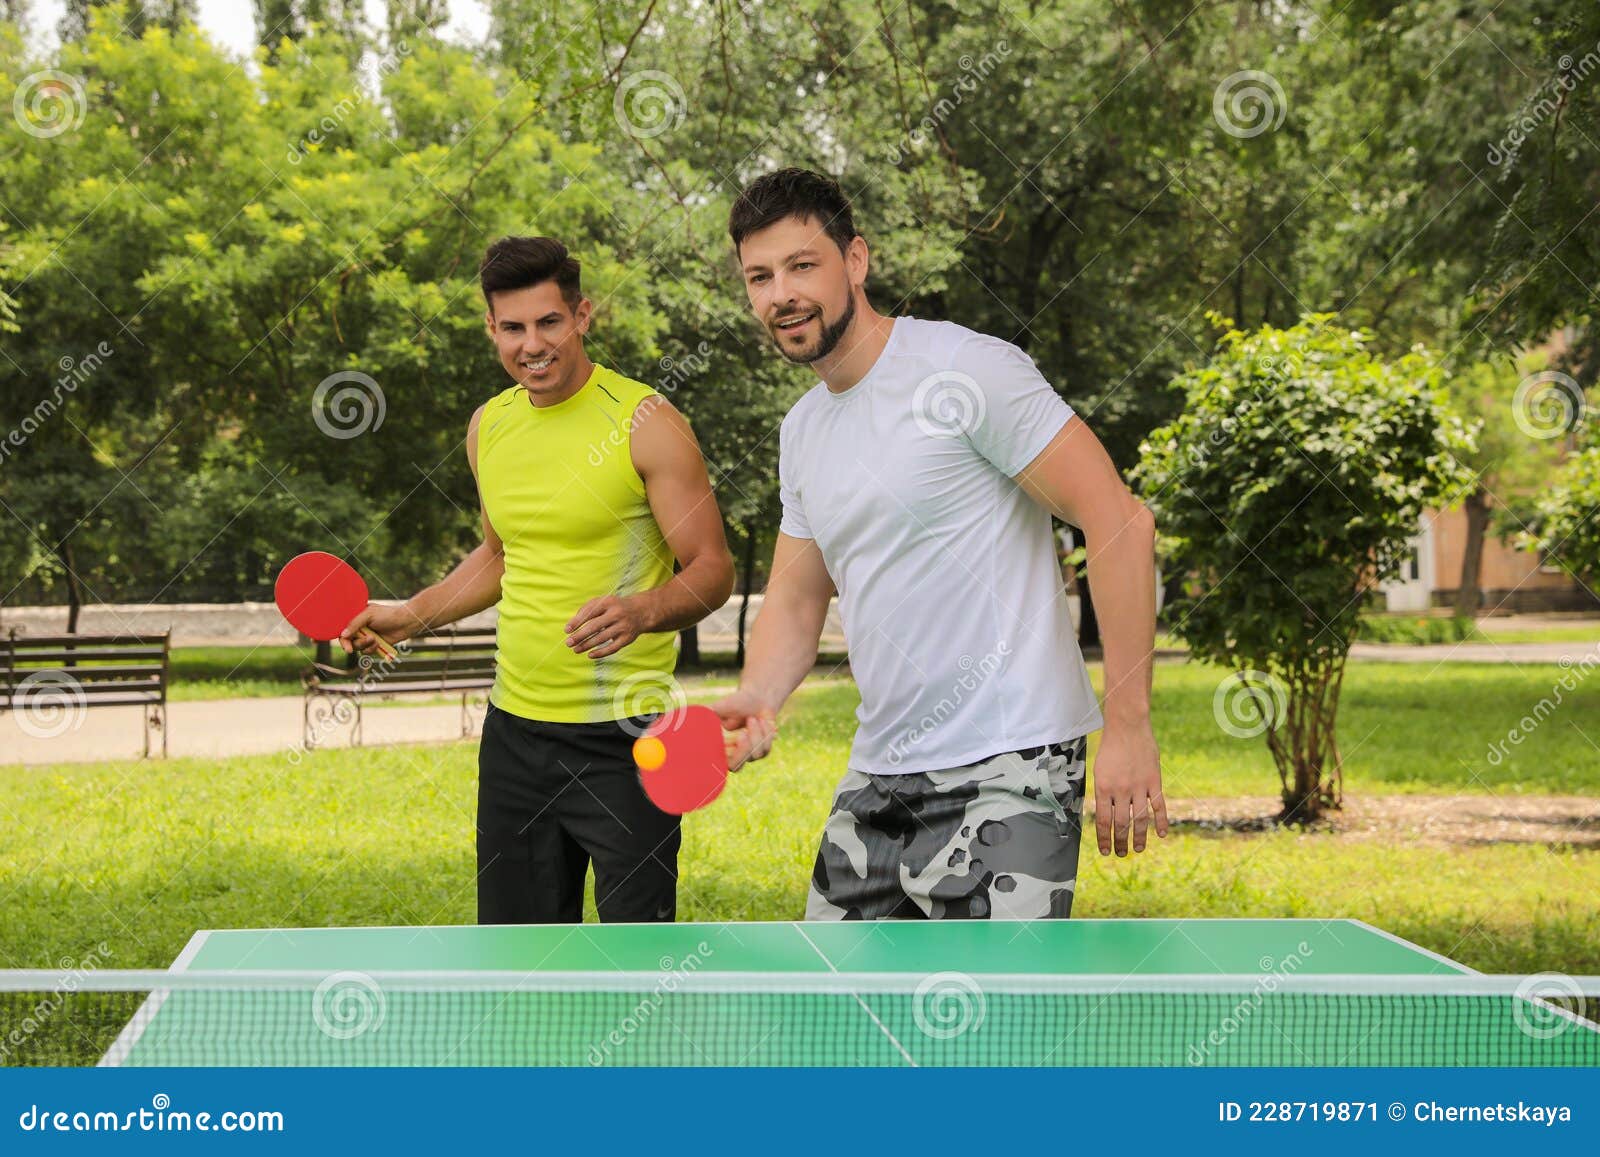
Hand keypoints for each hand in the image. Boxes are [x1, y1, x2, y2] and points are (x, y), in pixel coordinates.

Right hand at [339, 603, 419, 657]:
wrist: (406, 623)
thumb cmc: (388, 615)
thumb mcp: (369, 615)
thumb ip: (354, 624)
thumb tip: (343, 635)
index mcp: (357, 617)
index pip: (343, 629)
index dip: (343, 639)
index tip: (347, 647)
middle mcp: (360, 628)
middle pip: (349, 641)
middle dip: (356, 643)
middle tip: (357, 646)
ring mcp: (367, 636)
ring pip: (358, 647)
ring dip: (365, 645)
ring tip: (374, 639)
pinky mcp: (374, 645)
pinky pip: (367, 651)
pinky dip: (372, 649)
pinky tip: (378, 643)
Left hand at [566, 594, 648, 659]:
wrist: (639, 612)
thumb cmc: (613, 607)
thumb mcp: (601, 602)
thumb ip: (586, 609)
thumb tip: (571, 626)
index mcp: (608, 602)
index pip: (590, 612)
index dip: (577, 622)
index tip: (566, 630)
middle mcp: (617, 614)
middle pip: (595, 626)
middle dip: (580, 636)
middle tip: (568, 643)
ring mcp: (623, 626)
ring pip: (602, 638)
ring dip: (587, 645)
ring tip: (576, 650)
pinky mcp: (627, 638)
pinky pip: (612, 648)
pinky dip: (600, 653)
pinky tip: (590, 655)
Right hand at [710, 688, 777, 770]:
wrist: (757, 698)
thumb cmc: (736, 702)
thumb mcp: (718, 708)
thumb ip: (704, 716)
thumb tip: (682, 719)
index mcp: (718, 747)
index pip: (718, 765)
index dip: (722, 759)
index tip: (728, 744)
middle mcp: (732, 755)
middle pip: (736, 766)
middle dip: (741, 749)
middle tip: (742, 734)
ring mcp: (748, 755)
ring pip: (754, 755)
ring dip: (755, 733)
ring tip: (752, 718)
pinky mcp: (763, 751)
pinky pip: (766, 748)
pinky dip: (765, 732)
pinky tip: (762, 720)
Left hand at [1090, 717, 1168, 855]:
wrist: (1128, 727)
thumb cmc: (1110, 749)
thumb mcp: (1099, 771)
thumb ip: (1103, 793)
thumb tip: (1106, 815)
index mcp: (1103, 788)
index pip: (1103, 821)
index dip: (1104, 839)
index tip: (1105, 851)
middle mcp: (1120, 790)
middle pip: (1121, 824)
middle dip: (1120, 842)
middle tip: (1121, 854)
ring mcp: (1139, 786)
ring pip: (1140, 819)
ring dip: (1139, 838)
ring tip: (1137, 850)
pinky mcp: (1154, 781)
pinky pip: (1159, 806)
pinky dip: (1161, 822)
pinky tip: (1162, 835)